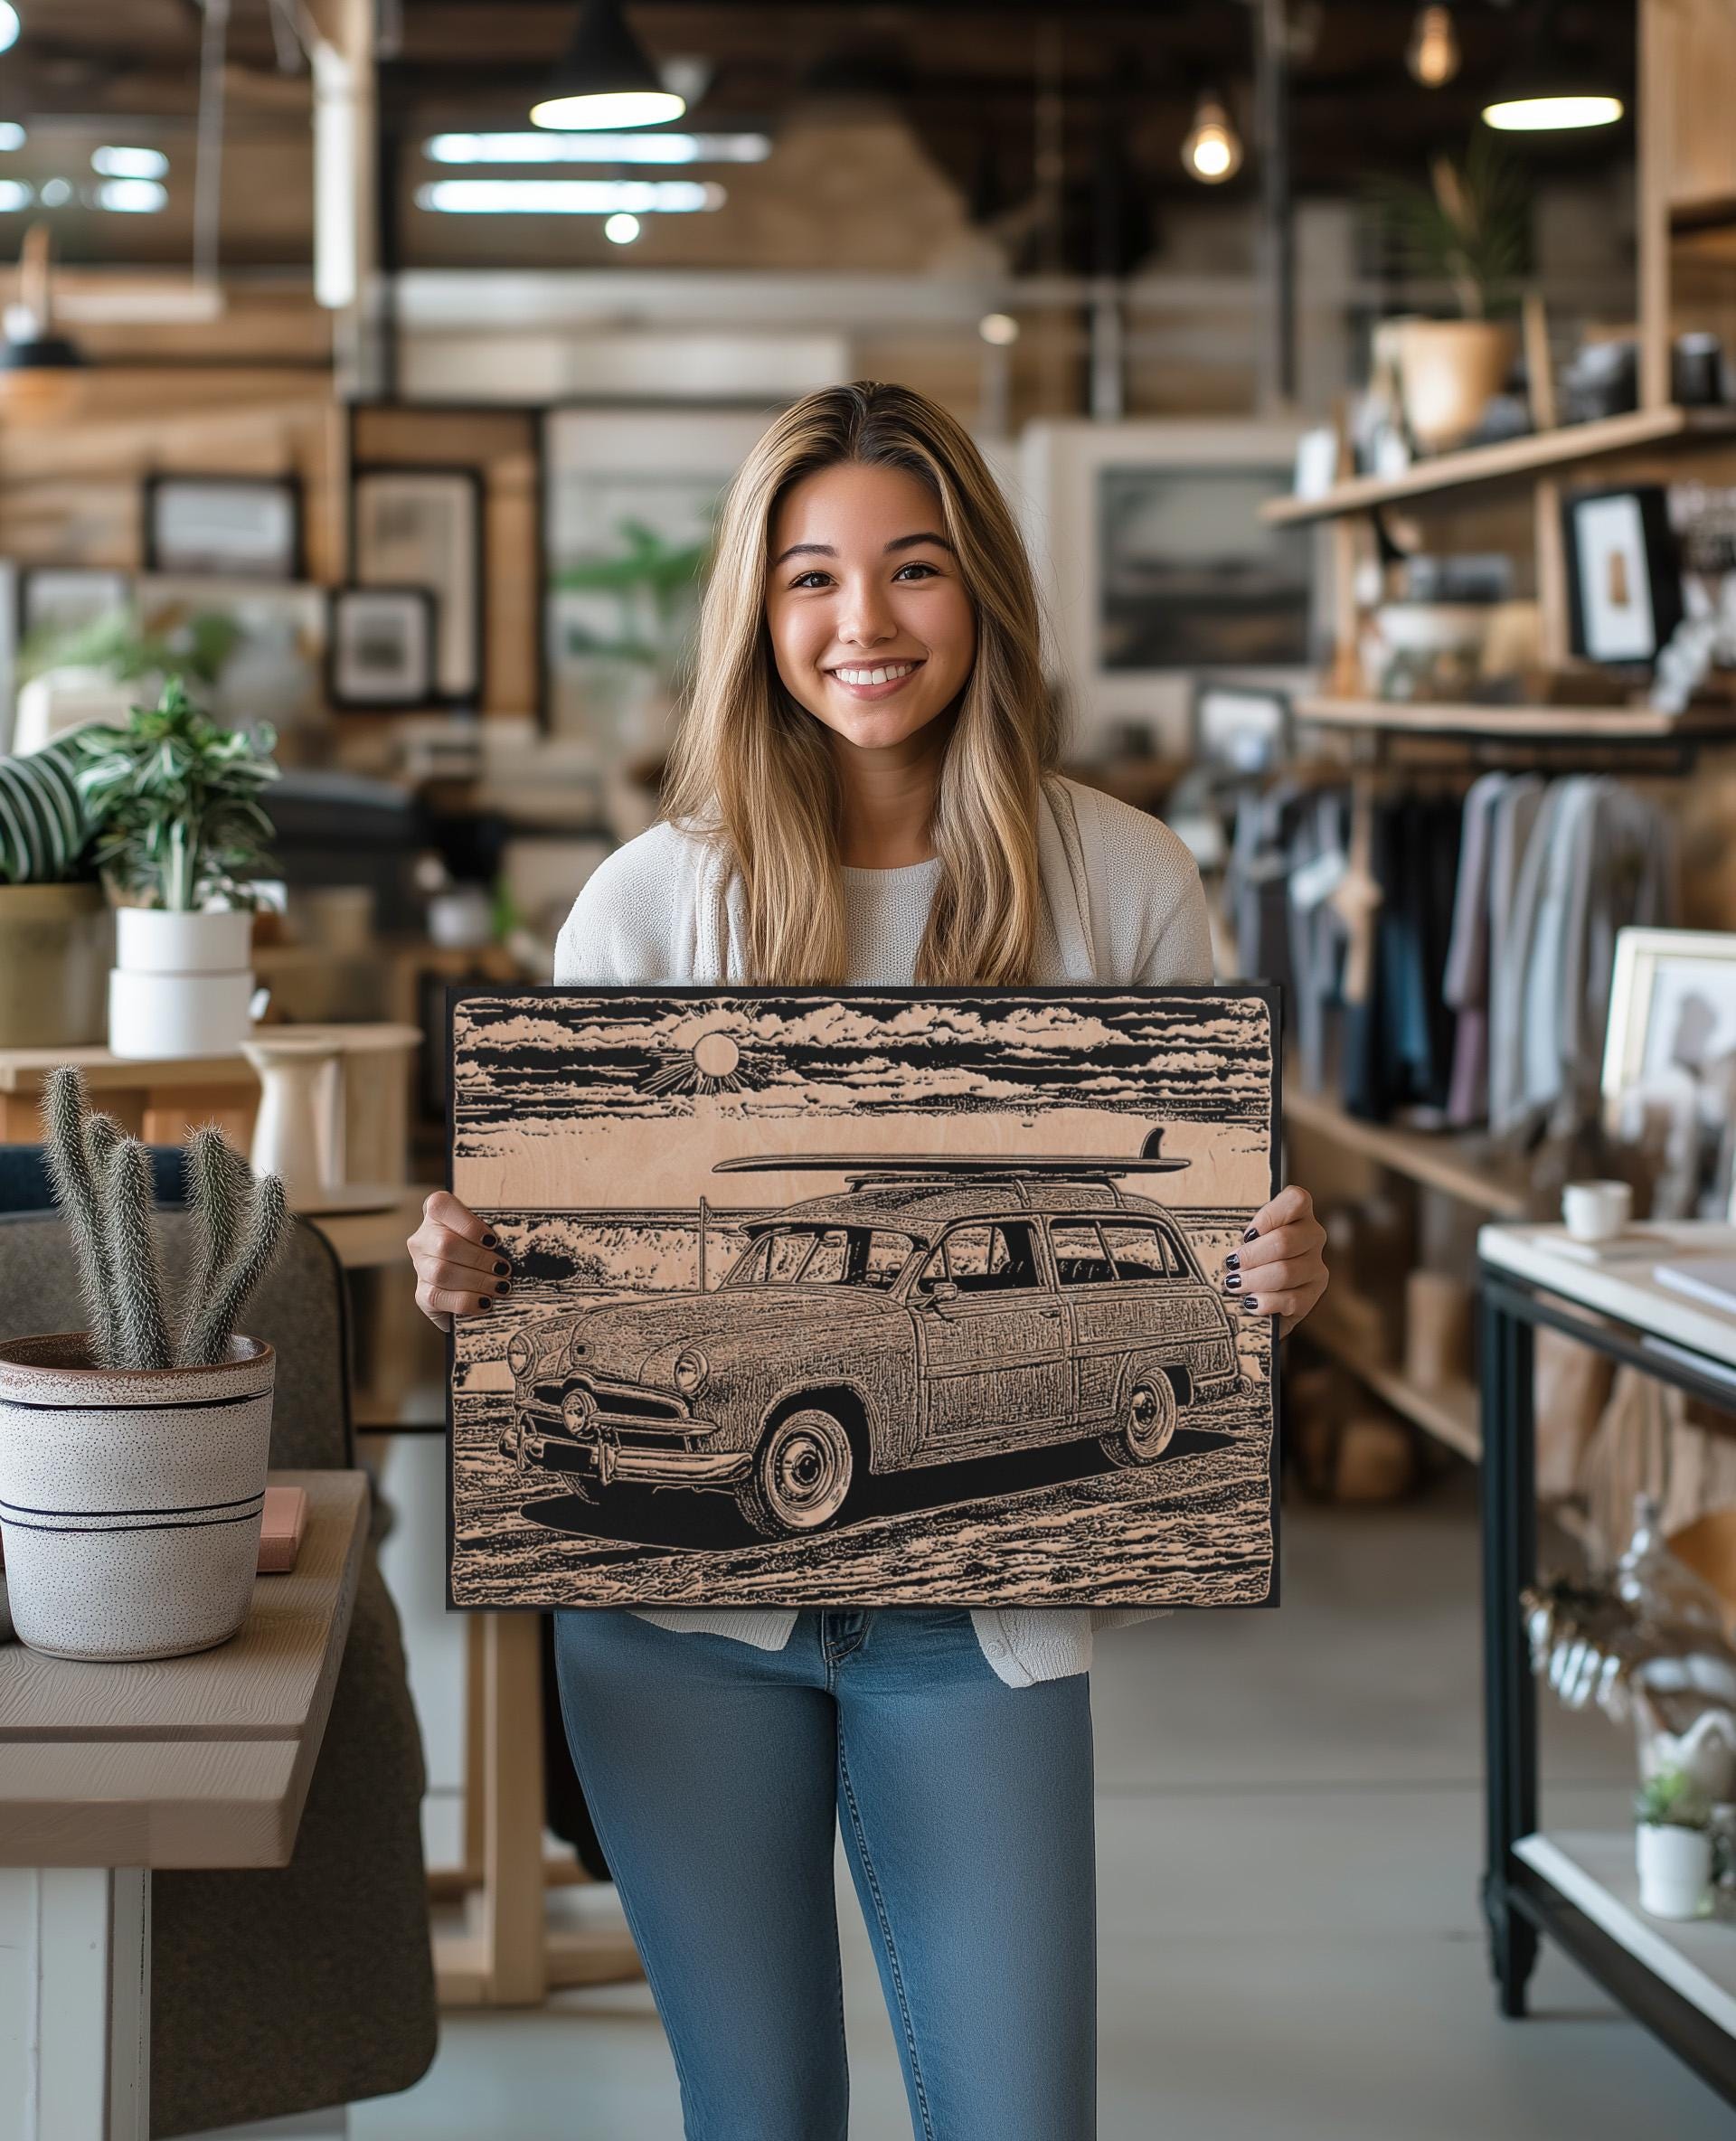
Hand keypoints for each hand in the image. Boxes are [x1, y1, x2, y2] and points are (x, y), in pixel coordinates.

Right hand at [407, 1191, 511, 1331]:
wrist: (474, 1289)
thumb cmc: (489, 1251)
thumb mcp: (492, 1234)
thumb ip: (498, 1229)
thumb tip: (524, 1238)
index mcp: (437, 1214)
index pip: (441, 1206)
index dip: (468, 1224)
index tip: (494, 1241)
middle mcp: (423, 1238)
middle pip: (445, 1245)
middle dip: (479, 1259)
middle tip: (504, 1269)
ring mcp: (420, 1267)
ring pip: (441, 1272)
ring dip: (476, 1280)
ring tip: (500, 1287)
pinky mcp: (422, 1294)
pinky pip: (438, 1297)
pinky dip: (465, 1300)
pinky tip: (485, 1303)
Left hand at [1224, 1184, 1326, 1341]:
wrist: (1257, 1292)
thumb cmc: (1245, 1255)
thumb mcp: (1239, 1234)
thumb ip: (1232, 1224)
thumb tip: (1204, 1227)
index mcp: (1297, 1213)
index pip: (1297, 1200)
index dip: (1270, 1215)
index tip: (1246, 1234)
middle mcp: (1312, 1236)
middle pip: (1285, 1241)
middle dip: (1251, 1256)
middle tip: (1231, 1264)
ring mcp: (1316, 1265)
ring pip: (1286, 1272)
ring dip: (1255, 1280)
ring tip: (1235, 1285)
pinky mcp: (1313, 1293)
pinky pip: (1292, 1299)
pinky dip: (1267, 1302)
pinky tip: (1251, 1302)